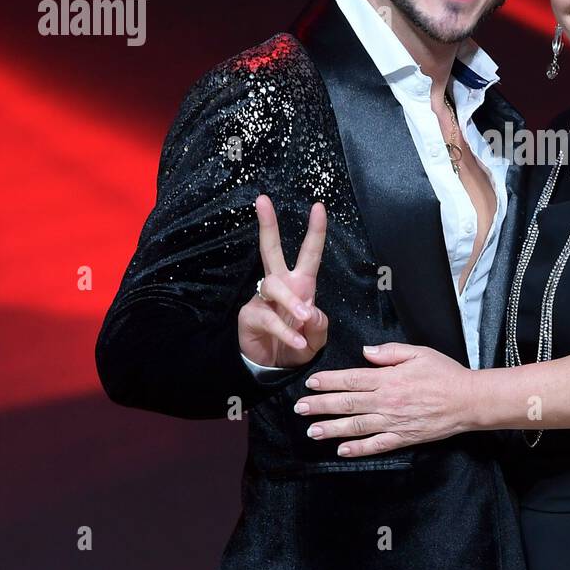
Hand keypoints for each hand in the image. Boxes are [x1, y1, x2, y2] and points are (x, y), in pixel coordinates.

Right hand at [238, 195, 328, 369]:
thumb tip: (310, 312)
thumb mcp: (317, 337)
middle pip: (271, 249)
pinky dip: (285, 332)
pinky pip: (268, 318)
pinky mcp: (250, 315)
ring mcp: (262, 299)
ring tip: (303, 319)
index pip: (309, 253)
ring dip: (291, 302)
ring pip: (275, 286)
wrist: (274, 368)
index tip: (319, 207)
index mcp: (301, 284)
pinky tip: (296, 343)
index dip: (315, 231)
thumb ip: (319, 325)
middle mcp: (281, 285)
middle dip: (268, 225)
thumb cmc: (297, 345)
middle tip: (263, 200)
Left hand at [294, 343, 472, 455]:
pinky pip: (376, 445)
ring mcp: (393, 422)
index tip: (311, 383)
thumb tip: (366, 351)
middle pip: (347, 403)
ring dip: (331, 429)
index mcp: (389, 379)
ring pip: (356, 426)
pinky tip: (341, 450)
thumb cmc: (445, 374)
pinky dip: (358, 449)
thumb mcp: (419, 353)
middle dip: (321, 405)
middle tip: (301, 408)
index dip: (328, 382)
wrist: (468, 401)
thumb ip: (390, 352)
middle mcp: (386, 401)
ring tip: (312, 431)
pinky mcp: (403, 437)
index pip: (351, 379)